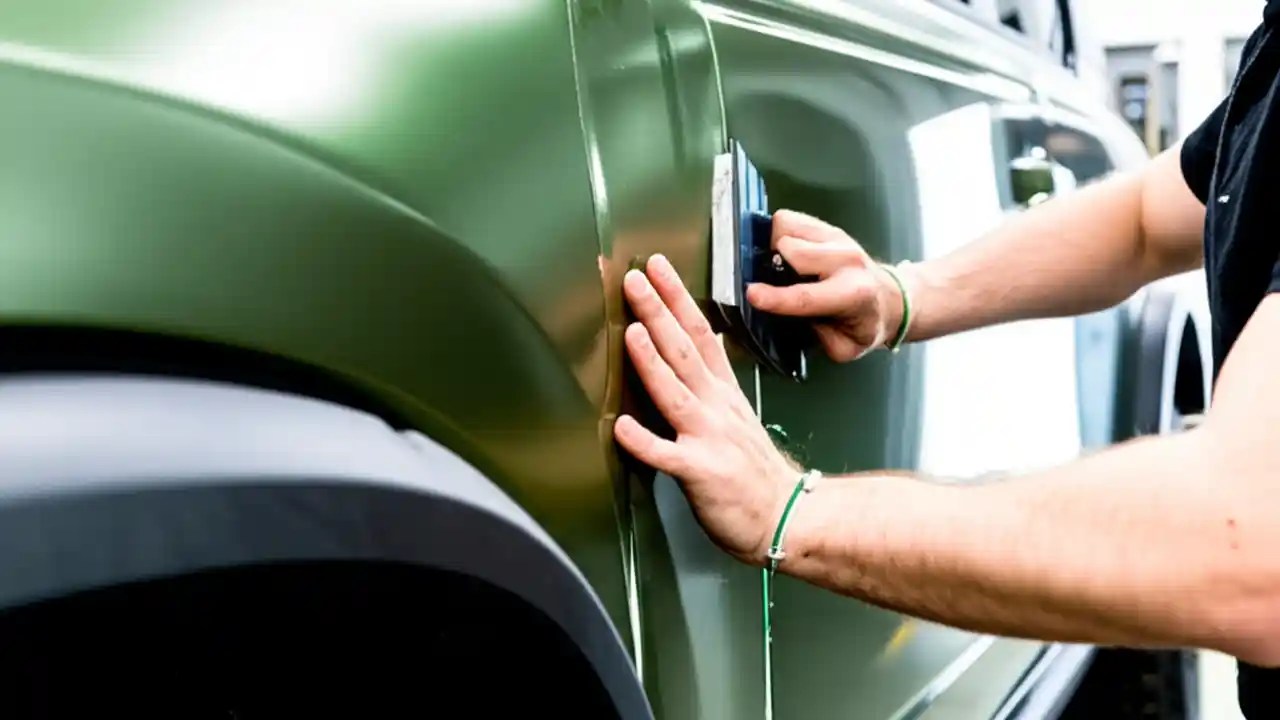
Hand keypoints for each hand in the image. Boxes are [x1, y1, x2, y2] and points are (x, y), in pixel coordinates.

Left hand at [613, 255, 800, 565]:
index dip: (677, 299)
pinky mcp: (700, 472)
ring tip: (632, 330)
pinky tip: (620, 426)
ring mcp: (708, 438)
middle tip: (635, 278)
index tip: (657, 268)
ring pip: (676, 393)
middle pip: (684, 352)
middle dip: (659, 312)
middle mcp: (715, 407)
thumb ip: (715, 381)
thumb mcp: (737, 413)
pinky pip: (667, 455)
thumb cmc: (755, 470)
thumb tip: (702, 343)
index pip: (699, 334)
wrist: (787, 515)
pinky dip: (644, 441)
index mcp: (722, 392)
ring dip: (652, 361)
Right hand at [746, 210, 905, 361]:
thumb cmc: (866, 325)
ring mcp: (838, 239)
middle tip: (769, 280)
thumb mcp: (844, 347)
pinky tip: (783, 249)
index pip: (805, 296)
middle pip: (792, 249)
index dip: (775, 297)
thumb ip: (815, 338)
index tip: (751, 295)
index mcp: (852, 294)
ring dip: (774, 244)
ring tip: (777, 263)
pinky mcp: (829, 228)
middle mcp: (846, 260)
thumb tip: (783, 320)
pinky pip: (790, 219)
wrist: (892, 299)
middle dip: (773, 263)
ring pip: (787, 227)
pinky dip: (780, 231)